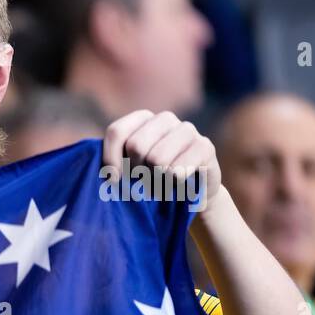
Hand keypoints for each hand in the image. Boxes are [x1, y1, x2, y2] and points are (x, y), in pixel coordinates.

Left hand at [103, 110, 222, 210]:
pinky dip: (172, 183)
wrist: (189, 195)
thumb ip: (112, 163)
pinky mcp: (205, 146)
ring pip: (157, 158)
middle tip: (145, 178)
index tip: (115, 179)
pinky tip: (178, 181)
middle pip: (136, 145)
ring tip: (161, 180)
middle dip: (136, 171)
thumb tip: (109, 174)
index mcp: (142, 119)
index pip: (117, 132)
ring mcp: (188, 130)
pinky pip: (177, 169)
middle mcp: (165, 119)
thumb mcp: (126, 170)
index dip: (111, 159)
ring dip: (155, 179)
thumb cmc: (151, 180)